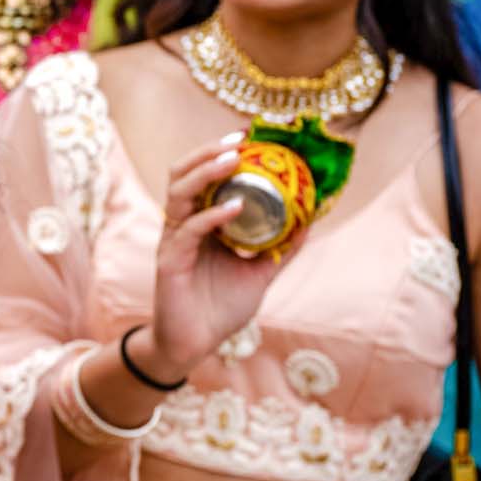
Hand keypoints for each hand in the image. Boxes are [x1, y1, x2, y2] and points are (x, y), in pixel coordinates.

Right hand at [147, 133, 291, 378]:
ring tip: (231, 158)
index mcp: (200, 223)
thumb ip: (280, 248)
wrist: (195, 345)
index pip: (202, 176)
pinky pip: (188, 228)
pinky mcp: (170, 259)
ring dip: (204, 171)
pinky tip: (233, 207)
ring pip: (179, 192)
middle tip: (238, 138)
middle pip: (182, 174)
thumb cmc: (220, 309)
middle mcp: (182, 225)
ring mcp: (173, 239)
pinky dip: (211, 214)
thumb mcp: (260, 273)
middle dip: (208, 151)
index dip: (220, 153)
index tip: (248, 136)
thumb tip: (310, 221)